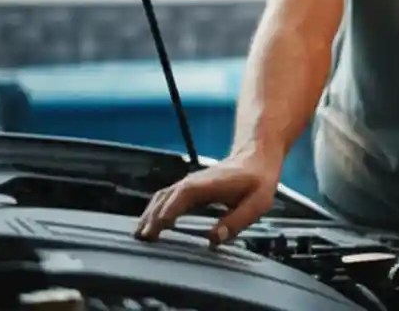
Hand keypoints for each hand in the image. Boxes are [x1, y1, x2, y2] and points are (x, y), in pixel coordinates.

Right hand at [134, 148, 281, 247]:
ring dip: (150, 214)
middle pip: (164, 198)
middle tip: (141, 240)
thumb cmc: (258, 180)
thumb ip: (237, 221)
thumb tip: (214, 239)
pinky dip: (157, 210)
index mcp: (206, 185)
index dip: (165, 215)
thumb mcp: (257, 203)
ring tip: (140, 235)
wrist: (257, 157)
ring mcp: (190, 183)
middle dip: (151, 218)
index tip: (154, 232)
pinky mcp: (191, 187)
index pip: (178, 199)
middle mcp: (193, 182)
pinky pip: (167, 197)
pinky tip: (152, 223)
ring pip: (162, 197)